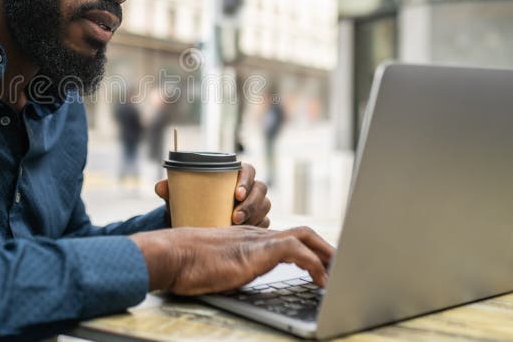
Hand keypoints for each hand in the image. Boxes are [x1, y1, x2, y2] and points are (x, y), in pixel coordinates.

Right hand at [130, 226, 334, 294]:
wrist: (170, 255)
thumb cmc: (185, 265)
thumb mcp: (216, 268)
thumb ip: (233, 269)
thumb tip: (237, 281)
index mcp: (248, 239)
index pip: (287, 237)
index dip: (310, 249)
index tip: (325, 265)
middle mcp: (255, 235)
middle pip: (302, 232)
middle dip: (326, 249)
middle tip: (342, 267)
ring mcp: (256, 240)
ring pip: (304, 236)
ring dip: (326, 254)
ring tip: (339, 274)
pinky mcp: (256, 250)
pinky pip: (296, 250)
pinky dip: (313, 263)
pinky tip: (320, 280)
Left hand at [154, 162, 270, 226]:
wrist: (193, 224)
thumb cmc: (190, 203)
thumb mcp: (179, 197)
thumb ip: (169, 190)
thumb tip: (160, 187)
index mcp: (233, 174)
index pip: (248, 170)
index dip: (247, 180)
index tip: (236, 193)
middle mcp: (248, 188)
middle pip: (260, 190)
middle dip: (251, 203)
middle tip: (235, 217)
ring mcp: (255, 204)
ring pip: (264, 206)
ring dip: (255, 216)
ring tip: (237, 226)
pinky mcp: (258, 221)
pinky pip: (265, 223)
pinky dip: (258, 228)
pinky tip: (247, 235)